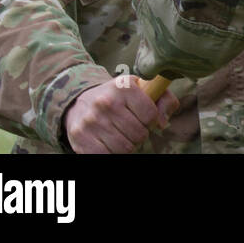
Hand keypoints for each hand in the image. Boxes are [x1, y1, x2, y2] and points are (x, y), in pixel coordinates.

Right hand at [63, 76, 179, 154]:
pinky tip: (110, 143)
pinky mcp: (80, 138)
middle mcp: (105, 103)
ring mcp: (91, 121)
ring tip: (123, 135)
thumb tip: (161, 123)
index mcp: (123, 87)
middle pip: (139, 134)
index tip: (145, 118)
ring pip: (125, 148)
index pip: (150, 114)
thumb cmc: (118, 97)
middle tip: (133, 129)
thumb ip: (163, 99)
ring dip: (128, 145)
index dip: (152, 120)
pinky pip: (106, 156)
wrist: (80, 103)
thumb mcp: (141, 88)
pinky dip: (113, 153)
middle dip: (140, 134)